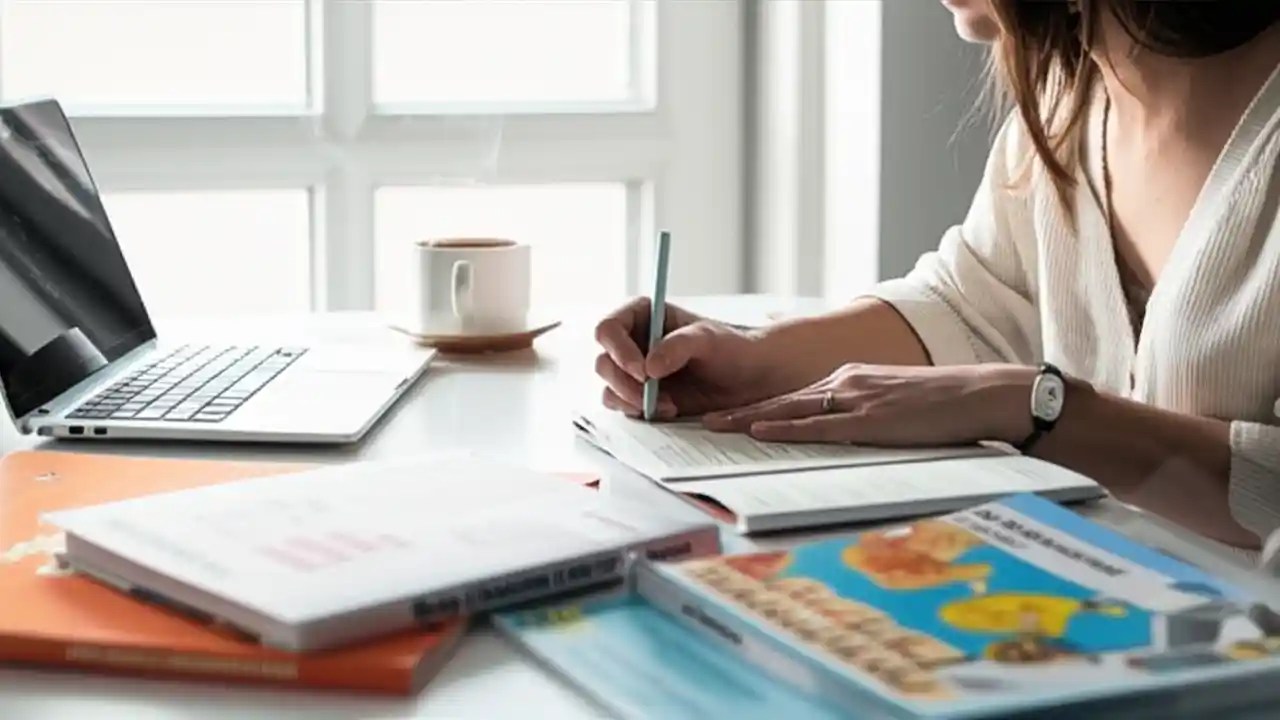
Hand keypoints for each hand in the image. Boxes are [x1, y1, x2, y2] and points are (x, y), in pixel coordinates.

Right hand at [593, 298, 794, 418]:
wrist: (751, 378)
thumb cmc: (733, 348)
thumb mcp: (709, 340)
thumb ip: (679, 346)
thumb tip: (649, 366)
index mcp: (644, 316)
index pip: (609, 329)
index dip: (618, 350)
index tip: (642, 371)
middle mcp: (634, 342)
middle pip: (604, 362)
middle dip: (623, 382)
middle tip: (648, 396)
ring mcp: (636, 371)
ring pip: (609, 387)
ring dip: (630, 400)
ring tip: (666, 405)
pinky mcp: (642, 396)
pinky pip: (623, 406)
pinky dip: (640, 412)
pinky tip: (669, 410)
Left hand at [703, 363, 1035, 445]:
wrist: (981, 395)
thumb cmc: (943, 406)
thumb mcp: (893, 401)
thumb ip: (862, 411)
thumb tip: (840, 429)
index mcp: (850, 379)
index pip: (793, 395)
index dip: (757, 406)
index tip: (727, 416)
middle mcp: (845, 382)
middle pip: (780, 398)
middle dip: (737, 410)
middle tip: (701, 421)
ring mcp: (855, 398)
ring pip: (789, 409)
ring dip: (748, 419)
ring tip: (713, 428)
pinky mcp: (870, 419)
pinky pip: (817, 425)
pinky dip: (784, 428)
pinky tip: (758, 432)